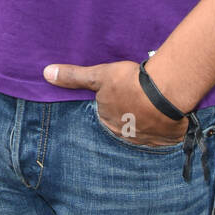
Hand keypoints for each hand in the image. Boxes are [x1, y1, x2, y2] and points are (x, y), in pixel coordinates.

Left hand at [43, 60, 187, 145]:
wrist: (164, 92)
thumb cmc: (129, 83)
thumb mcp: (98, 76)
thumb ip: (73, 77)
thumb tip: (46, 73)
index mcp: (107, 123)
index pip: (105, 117)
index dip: (111, 105)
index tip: (119, 96)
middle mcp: (125, 136)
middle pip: (124, 125)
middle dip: (128, 116)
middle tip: (137, 100)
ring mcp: (147, 140)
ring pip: (144, 131)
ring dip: (147, 122)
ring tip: (153, 106)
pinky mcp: (167, 139)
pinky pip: (164, 136)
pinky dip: (165, 127)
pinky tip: (167, 116)